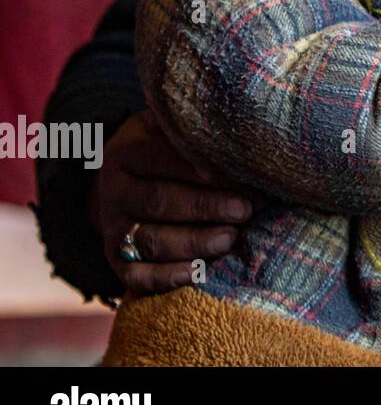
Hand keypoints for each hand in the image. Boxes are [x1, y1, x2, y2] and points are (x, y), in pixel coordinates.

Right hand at [92, 111, 252, 294]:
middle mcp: (115, 191)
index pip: (156, 158)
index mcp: (126, 152)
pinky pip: (136, 275)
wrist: (127, 181)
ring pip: (150, 240)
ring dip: (192, 243)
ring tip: (230, 239)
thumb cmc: (166, 148)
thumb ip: (192, 127)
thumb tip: (235, 127)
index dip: (190, 167)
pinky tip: (199, 271)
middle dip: (204, 207)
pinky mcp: (117, 260)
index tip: (225, 173)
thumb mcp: (168, 128)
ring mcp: (113, 228)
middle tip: (243, 210)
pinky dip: (167, 276)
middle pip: (159, 201)